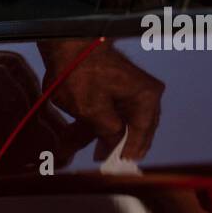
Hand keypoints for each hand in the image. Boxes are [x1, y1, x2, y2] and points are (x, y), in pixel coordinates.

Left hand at [38, 38, 164, 160]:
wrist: (65, 43)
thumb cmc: (81, 72)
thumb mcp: (93, 111)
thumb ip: (108, 132)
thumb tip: (113, 145)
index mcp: (146, 98)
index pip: (141, 135)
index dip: (129, 153)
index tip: (120, 168)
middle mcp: (140, 95)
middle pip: (130, 130)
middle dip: (112, 148)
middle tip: (105, 165)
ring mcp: (124, 91)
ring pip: (112, 123)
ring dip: (94, 139)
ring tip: (79, 153)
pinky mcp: (107, 89)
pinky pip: (101, 114)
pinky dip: (87, 126)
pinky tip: (71, 142)